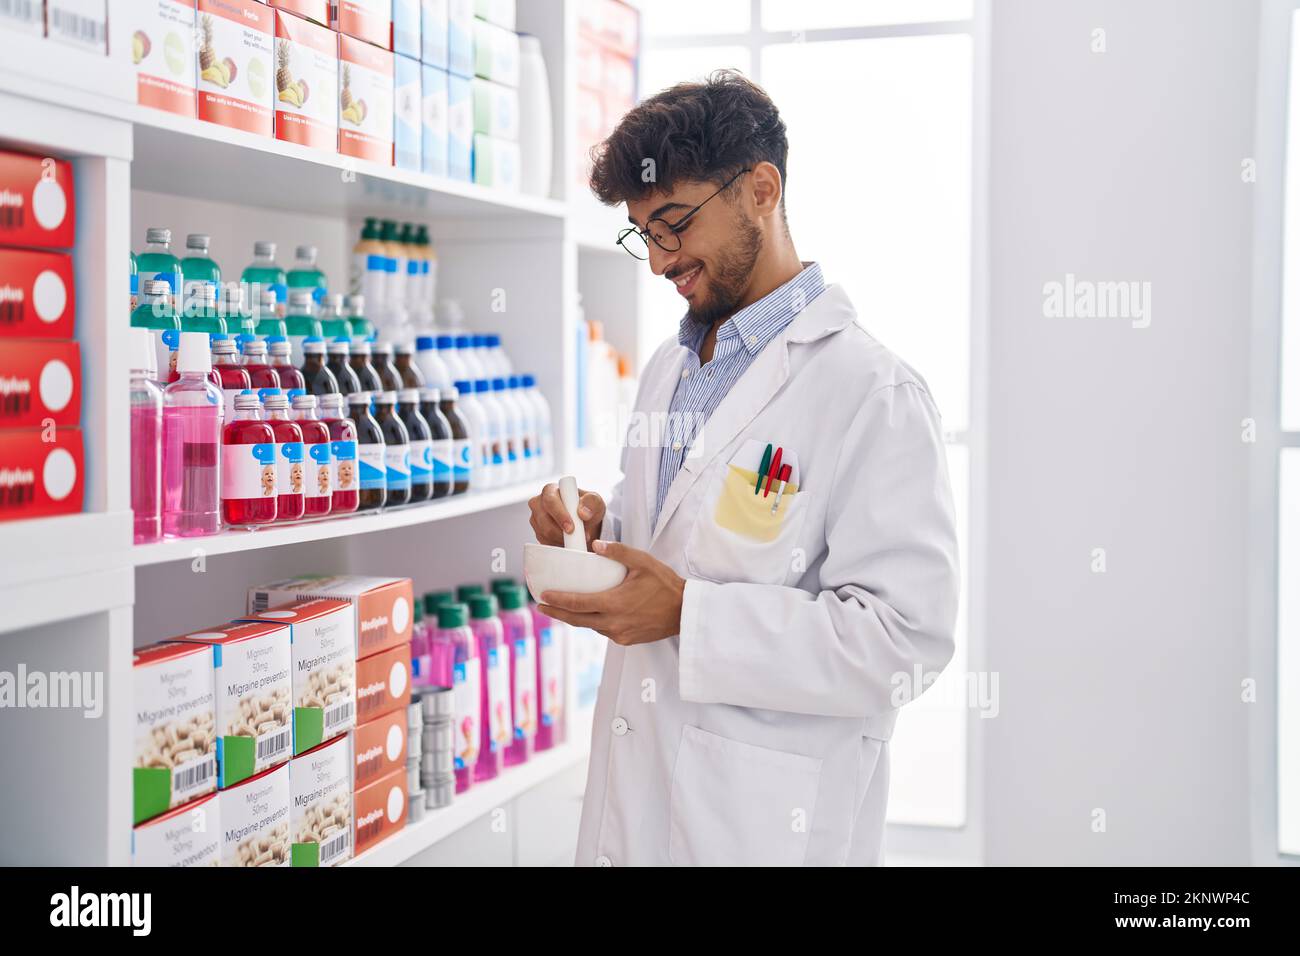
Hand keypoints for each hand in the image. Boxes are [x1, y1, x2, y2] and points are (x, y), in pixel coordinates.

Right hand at [528, 483, 605, 550]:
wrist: (587, 524)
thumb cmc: (588, 508)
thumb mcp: (596, 502)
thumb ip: (591, 502)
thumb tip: (582, 513)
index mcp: (550, 490)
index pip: (550, 501)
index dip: (560, 515)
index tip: (571, 527)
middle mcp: (539, 503)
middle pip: (543, 519)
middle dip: (559, 531)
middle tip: (577, 537)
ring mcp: (536, 519)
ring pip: (543, 533)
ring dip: (561, 539)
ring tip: (576, 538)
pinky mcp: (538, 532)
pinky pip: (544, 542)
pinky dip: (558, 544)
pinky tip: (568, 542)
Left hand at [539, 541, 685, 645]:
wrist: (685, 611)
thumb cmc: (665, 585)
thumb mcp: (643, 562)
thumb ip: (618, 552)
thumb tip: (595, 545)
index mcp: (614, 604)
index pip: (577, 604)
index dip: (558, 601)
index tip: (543, 597)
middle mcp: (613, 623)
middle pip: (577, 620)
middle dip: (557, 613)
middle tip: (541, 606)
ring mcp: (619, 634)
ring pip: (590, 626)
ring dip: (576, 617)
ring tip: (564, 607)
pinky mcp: (626, 640)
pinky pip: (603, 631)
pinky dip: (594, 622)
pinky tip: (591, 613)